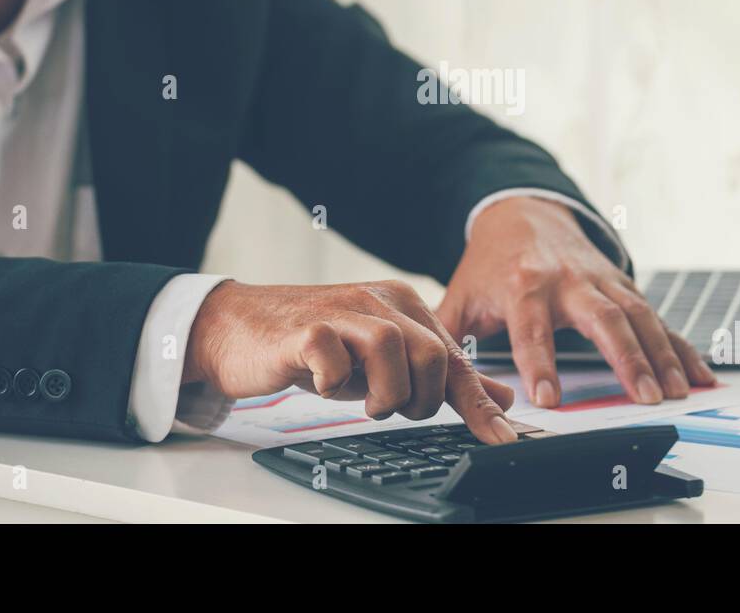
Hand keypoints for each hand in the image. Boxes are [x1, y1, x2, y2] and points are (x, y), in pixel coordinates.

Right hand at [182, 279, 518, 444]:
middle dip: (419, 399)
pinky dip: (333, 384)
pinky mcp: (306, 329)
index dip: (478, 404)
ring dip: (382, 393)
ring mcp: (343, 311)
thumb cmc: (316, 345)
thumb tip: (500, 399)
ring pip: (393, 351)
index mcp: (404, 305)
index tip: (501, 438)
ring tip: (360, 399)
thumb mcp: (385, 359)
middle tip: (389, 406)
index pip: (454, 358)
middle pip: (432, 356)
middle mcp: (379, 300)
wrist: (238, 328)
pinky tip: (322, 381)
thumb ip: (441, 375)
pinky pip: (336, 360)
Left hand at [437, 197, 715, 408]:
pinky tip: (701, 373)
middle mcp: (569, 279)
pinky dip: (682, 346)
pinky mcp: (624, 286)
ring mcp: (603, 281)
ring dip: (662, 354)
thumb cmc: (492, 264)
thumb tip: (430, 380)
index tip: (548, 400)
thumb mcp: (462, 294)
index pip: (532, 329)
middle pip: (603, 318)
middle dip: (626, 357)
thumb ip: (447, 337)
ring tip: (678, 391)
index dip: (539, 364)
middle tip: (644, 396)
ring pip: (639, 316)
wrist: (524, 213)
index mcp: (524, 284)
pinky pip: (658, 317)